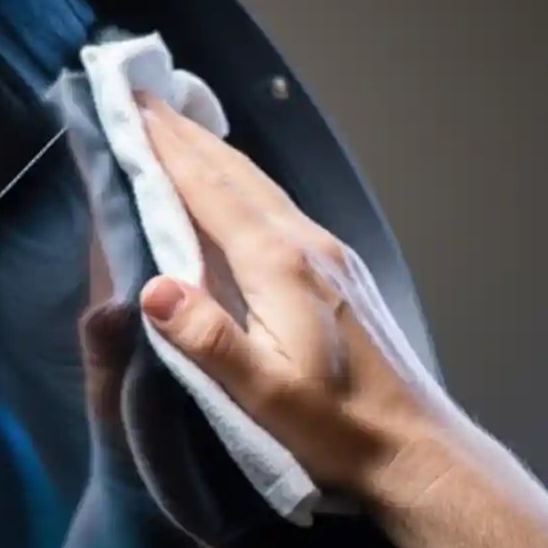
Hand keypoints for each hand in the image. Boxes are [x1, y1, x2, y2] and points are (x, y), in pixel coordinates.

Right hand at [135, 95, 462, 502]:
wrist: (415, 448)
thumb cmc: (336, 428)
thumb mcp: (264, 394)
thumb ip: (208, 338)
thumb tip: (152, 285)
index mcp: (281, 266)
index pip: (212, 192)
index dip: (168, 149)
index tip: (132, 109)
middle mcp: (307, 244)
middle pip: (236, 173)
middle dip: (185, 133)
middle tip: (141, 99)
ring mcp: (328, 253)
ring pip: (259, 184)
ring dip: (212, 151)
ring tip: (174, 127)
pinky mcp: (338, 269)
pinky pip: (276, 205)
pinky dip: (238, 181)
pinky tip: (228, 186)